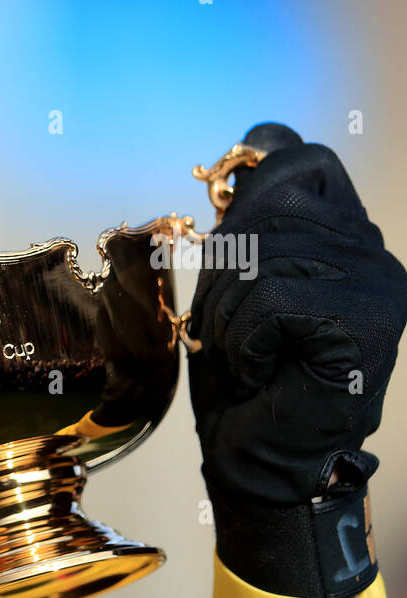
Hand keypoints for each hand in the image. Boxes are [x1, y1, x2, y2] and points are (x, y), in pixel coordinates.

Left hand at [187, 122, 406, 597]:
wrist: (255, 457)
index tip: (226, 244)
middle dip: (222, 269)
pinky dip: (243, 342)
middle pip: (266, 201)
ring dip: (227, 315)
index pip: (298, 157)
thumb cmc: (240, 376)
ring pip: (259, 253)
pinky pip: (271, 299)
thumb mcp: (231, 284)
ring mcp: (375, 282)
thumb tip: (256, 140)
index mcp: (340, 233)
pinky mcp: (366, 320)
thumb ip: (248, 219)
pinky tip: (262, 371)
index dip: (249, 184)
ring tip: (250, 354)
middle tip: (235, 327)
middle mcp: (368, 249)